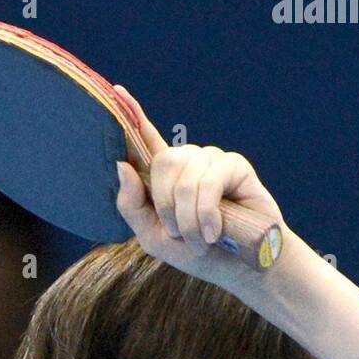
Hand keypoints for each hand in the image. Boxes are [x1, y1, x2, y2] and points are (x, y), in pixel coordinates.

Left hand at [113, 85, 286, 290]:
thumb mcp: (153, 237)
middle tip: (180, 234)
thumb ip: (132, 205)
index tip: (117, 91)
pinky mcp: (234, 165)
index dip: (132, 116)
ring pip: (185, 178)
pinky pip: (209, 181)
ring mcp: (211, 160)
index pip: (145, 141)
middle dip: (167, 206)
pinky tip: (215, 232)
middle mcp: (188, 162)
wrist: (241, 267)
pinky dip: (207, 213)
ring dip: (189, 218)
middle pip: (163, 163)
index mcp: (166, 177)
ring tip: (202, 240)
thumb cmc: (197, 252)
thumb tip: (121, 166)